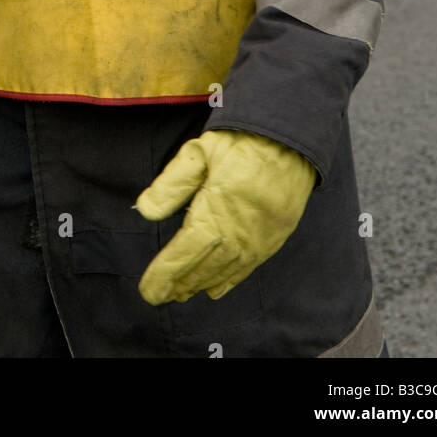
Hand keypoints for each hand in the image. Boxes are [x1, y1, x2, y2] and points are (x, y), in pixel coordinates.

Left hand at [135, 129, 315, 303]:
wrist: (291, 140)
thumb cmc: (241, 142)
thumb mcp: (199, 152)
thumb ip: (171, 183)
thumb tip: (145, 211)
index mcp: (215, 212)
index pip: (183, 253)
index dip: (164, 275)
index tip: (147, 291)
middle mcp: (237, 234)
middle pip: (202, 268)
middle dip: (178, 284)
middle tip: (159, 295)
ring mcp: (257, 240)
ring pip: (223, 271)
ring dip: (199, 284)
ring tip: (180, 293)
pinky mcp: (273, 239)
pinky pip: (247, 268)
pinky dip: (228, 280)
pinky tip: (215, 288)